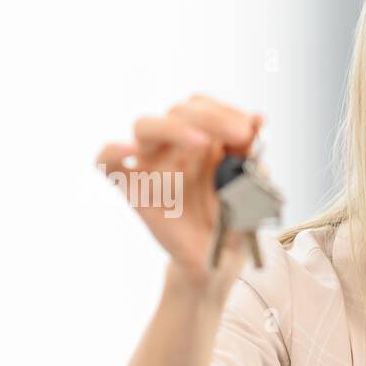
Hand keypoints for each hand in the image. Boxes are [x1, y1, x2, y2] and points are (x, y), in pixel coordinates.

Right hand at [95, 95, 264, 288]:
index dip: (225, 112)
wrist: (218, 259)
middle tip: (238, 136)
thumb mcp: (250, 188)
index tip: (249, 131)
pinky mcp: (133, 189)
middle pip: (178, 111)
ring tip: (200, 142)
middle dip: (211, 118)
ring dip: (174, 128)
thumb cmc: (233, 220)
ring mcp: (152, 165)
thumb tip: (258, 119)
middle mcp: (174, 147)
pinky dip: (112, 152)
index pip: (203, 106)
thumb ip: (252, 156)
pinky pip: (107, 164)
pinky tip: (129, 151)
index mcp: (203, 140)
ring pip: (145, 126)